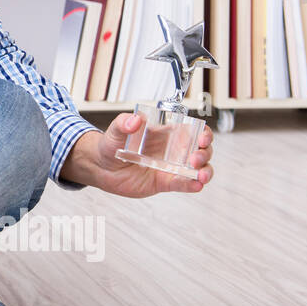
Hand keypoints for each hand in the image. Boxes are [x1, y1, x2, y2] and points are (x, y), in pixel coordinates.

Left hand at [60, 111, 213, 197]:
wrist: (101, 166)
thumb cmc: (112, 143)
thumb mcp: (116, 130)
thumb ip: (124, 122)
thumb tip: (134, 120)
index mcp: (168, 133)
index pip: (195, 130)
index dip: (204, 133)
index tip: (202, 138)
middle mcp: (174, 150)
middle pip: (202, 150)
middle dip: (205, 154)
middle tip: (194, 158)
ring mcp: (172, 167)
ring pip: (198, 169)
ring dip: (205, 171)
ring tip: (201, 175)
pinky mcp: (165, 182)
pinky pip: (183, 184)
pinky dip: (192, 185)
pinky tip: (196, 185)